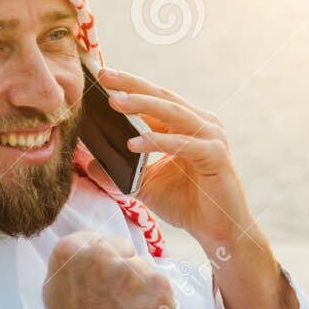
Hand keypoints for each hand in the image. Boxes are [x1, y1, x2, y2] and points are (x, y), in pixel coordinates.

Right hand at [43, 230, 176, 308]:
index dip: (102, 266)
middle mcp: (100, 252)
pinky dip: (156, 302)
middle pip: (123, 249)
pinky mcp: (158, 283)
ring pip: (143, 268)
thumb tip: (91, 245)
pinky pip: (160, 284)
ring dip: (140, 287)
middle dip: (122, 271)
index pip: (98, 240)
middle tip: (113, 304)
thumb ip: (73, 262)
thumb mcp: (56, 288)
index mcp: (70, 250)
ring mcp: (131, 268)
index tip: (98, 288)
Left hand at [93, 66, 261, 255]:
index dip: (129, 85)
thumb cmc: (187, 204)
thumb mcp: (146, 184)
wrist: (218, 231)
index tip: (101, 76)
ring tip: (114, 102)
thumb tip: (89, 164)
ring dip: (142, 106)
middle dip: (131, 86)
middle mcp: (203, 123)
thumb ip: (122, 172)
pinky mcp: (216, 156)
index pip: (155, 97)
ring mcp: (212, 137)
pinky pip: (183, 144)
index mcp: (188, 123)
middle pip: (163, 96)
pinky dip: (158, 141)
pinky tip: (133, 143)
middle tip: (104, 76)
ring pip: (173, 113)